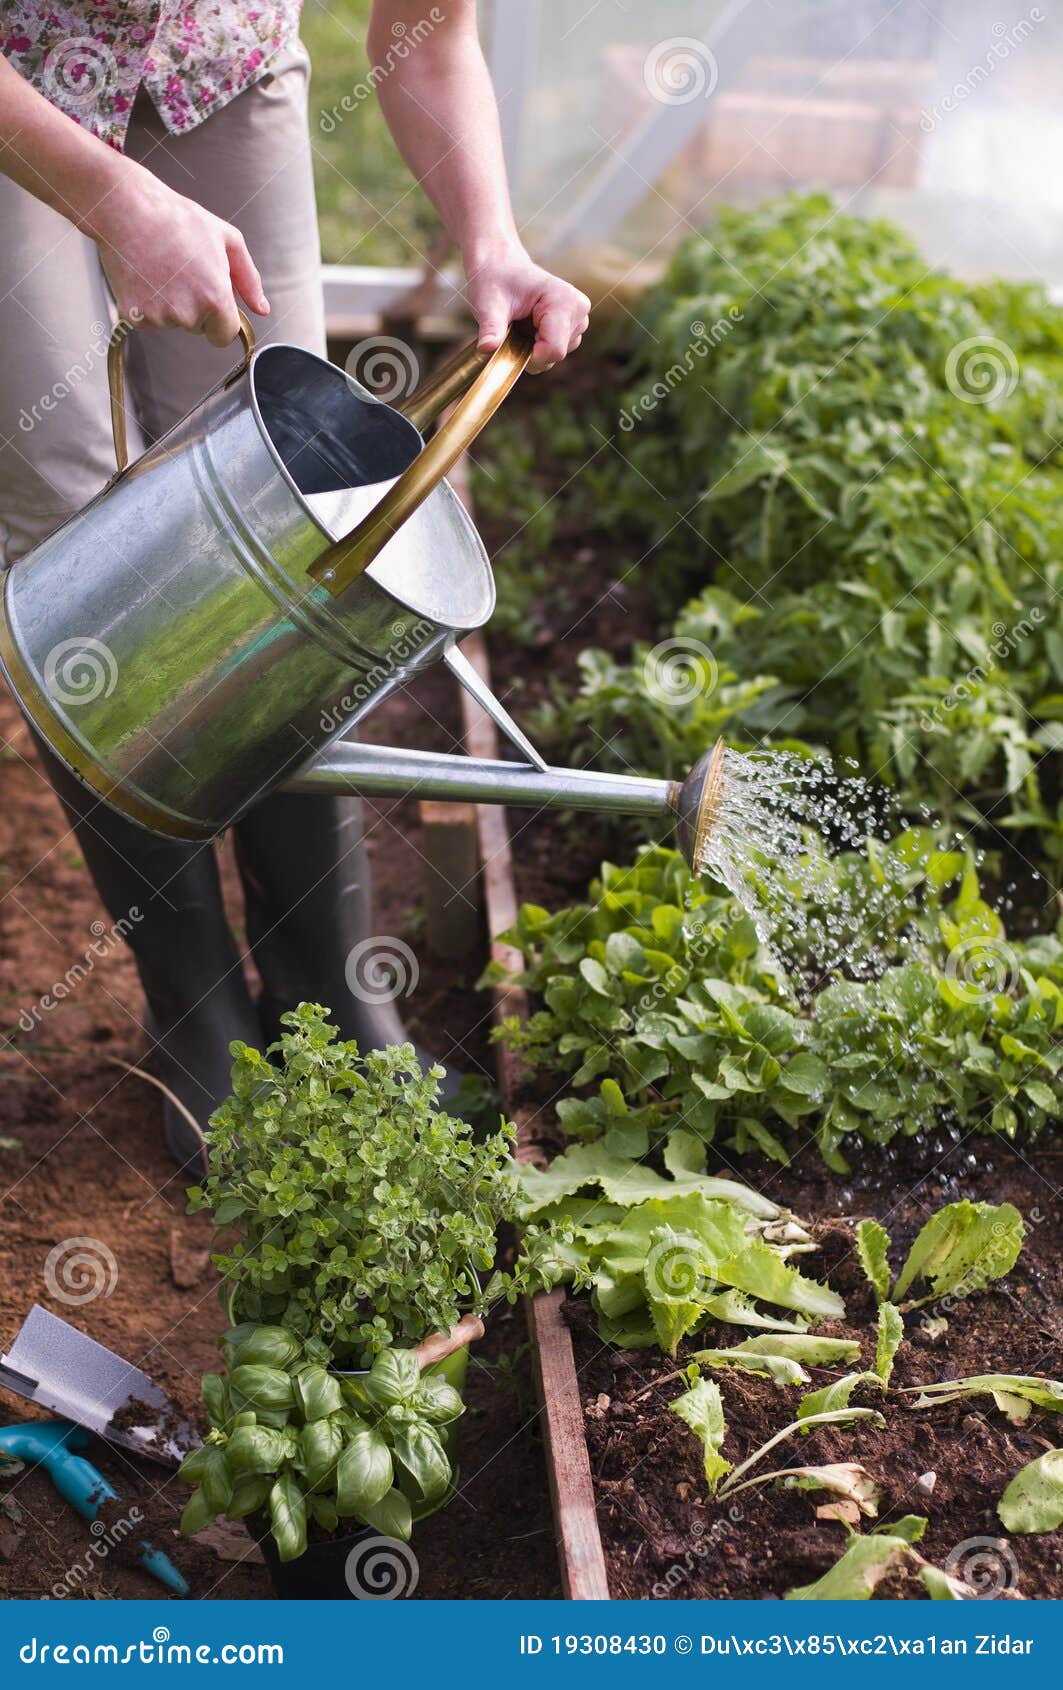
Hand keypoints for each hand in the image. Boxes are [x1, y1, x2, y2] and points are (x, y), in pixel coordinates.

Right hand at [92, 167, 268, 347]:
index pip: (224, 336)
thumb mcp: (227, 240)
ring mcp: (159, 316)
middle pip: (197, 328)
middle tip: (181, 270)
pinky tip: (145, 275)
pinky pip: (147, 320)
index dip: (220, 320)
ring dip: (169, 303)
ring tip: (161, 267)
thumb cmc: (177, 218)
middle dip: (194, 307)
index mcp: (215, 299)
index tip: (211, 303)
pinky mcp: (134, 316)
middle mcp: (187, 313)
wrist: (126, 208)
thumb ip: (248, 279)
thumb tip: (261, 309)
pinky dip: (146, 303)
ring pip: (172, 323)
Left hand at [465, 242, 589, 371]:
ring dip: (534, 348)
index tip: (508, 345)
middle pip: (556, 354)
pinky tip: (528, 327)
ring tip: (520, 324)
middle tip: (511, 329)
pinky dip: (538, 346)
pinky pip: (556, 350)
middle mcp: (578, 309)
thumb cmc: (495, 280)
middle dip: (530, 351)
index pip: (554, 349)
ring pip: (556, 354)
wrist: (502, 266)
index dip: (529, 357)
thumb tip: (486, 348)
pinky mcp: (575, 326)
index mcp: (563, 300)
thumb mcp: (489, 305)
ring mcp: (579, 318)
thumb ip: (492, 329)